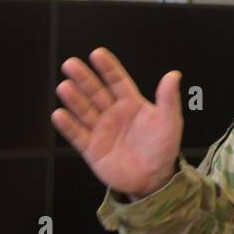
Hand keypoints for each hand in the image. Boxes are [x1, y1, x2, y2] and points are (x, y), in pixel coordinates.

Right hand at [51, 47, 183, 198]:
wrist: (154, 180)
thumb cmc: (163, 148)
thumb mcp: (170, 122)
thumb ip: (168, 99)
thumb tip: (174, 74)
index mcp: (131, 104)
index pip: (117, 81)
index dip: (108, 67)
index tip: (97, 53)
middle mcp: (113, 114)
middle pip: (95, 92)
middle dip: (83, 78)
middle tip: (70, 64)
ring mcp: (100, 130)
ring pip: (84, 110)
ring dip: (73, 98)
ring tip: (64, 87)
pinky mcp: (91, 149)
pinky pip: (77, 135)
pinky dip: (68, 125)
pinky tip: (59, 114)